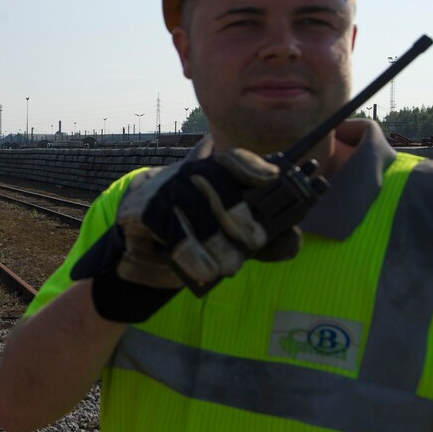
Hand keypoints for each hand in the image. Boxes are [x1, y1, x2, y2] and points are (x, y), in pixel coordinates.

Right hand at [72, 148, 308, 322]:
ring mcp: (162, 190)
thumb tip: (293, 241)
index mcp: (210, 173)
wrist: (139, 250)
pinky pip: (172, 231)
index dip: (251, 166)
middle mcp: (186, 175)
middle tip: (254, 242)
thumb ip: (265, 239)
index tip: (272, 178)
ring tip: (228, 266)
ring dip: (217, 243)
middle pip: (218, 186)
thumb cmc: (193, 238)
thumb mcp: (231, 236)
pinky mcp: (142, 211)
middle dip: (240, 217)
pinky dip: (192, 255)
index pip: (231, 159)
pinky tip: (206, 272)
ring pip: (197, 211)